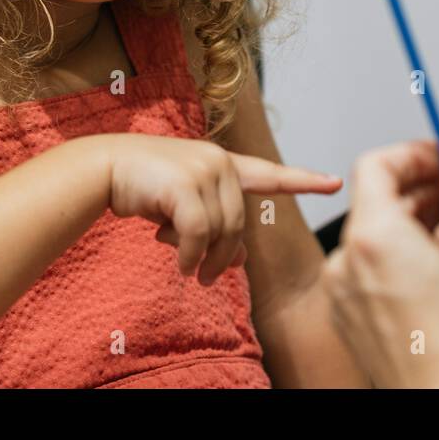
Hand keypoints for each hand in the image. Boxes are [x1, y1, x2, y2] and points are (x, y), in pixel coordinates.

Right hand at [103, 133, 341, 285]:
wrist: (104, 169)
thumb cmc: (144, 188)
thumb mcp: (184, 208)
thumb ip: (215, 225)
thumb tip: (239, 258)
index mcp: (223, 163)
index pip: (270, 174)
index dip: (304, 180)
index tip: (334, 183)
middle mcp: (219, 161)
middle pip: (240, 222)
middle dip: (224, 255)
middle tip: (207, 278)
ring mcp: (204, 169)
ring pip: (222, 230)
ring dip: (205, 259)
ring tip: (188, 268)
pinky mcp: (185, 183)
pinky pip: (199, 233)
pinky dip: (191, 255)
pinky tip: (181, 264)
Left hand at [322, 142, 438, 387]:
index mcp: (374, 238)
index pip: (377, 164)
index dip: (416, 153)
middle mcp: (347, 263)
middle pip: (376, 198)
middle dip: (423, 186)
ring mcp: (345, 293)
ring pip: (376, 234)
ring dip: (416, 220)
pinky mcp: (352, 317)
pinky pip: (372, 267)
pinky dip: (402, 253)